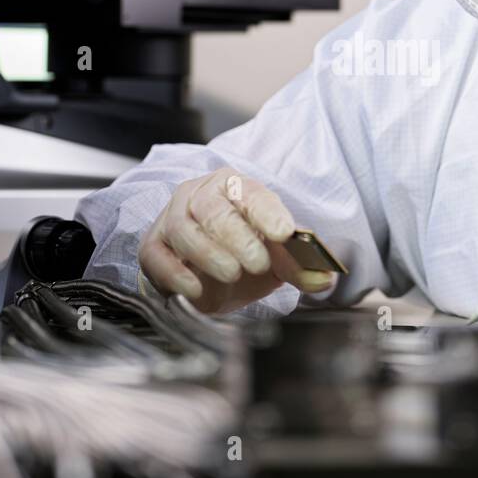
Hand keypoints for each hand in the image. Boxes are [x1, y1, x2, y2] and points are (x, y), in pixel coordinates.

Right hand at [138, 168, 335, 314]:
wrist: (212, 273)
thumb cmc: (247, 254)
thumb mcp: (278, 259)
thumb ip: (300, 267)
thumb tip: (323, 278)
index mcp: (235, 188)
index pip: (250, 192)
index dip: (267, 212)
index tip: (284, 233)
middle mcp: (200, 195)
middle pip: (212, 207)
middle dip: (237, 236)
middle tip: (257, 262)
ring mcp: (172, 218)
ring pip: (182, 228)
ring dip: (208, 253)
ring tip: (232, 274)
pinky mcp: (153, 246)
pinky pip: (156, 255)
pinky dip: (175, 273)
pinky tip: (196, 289)